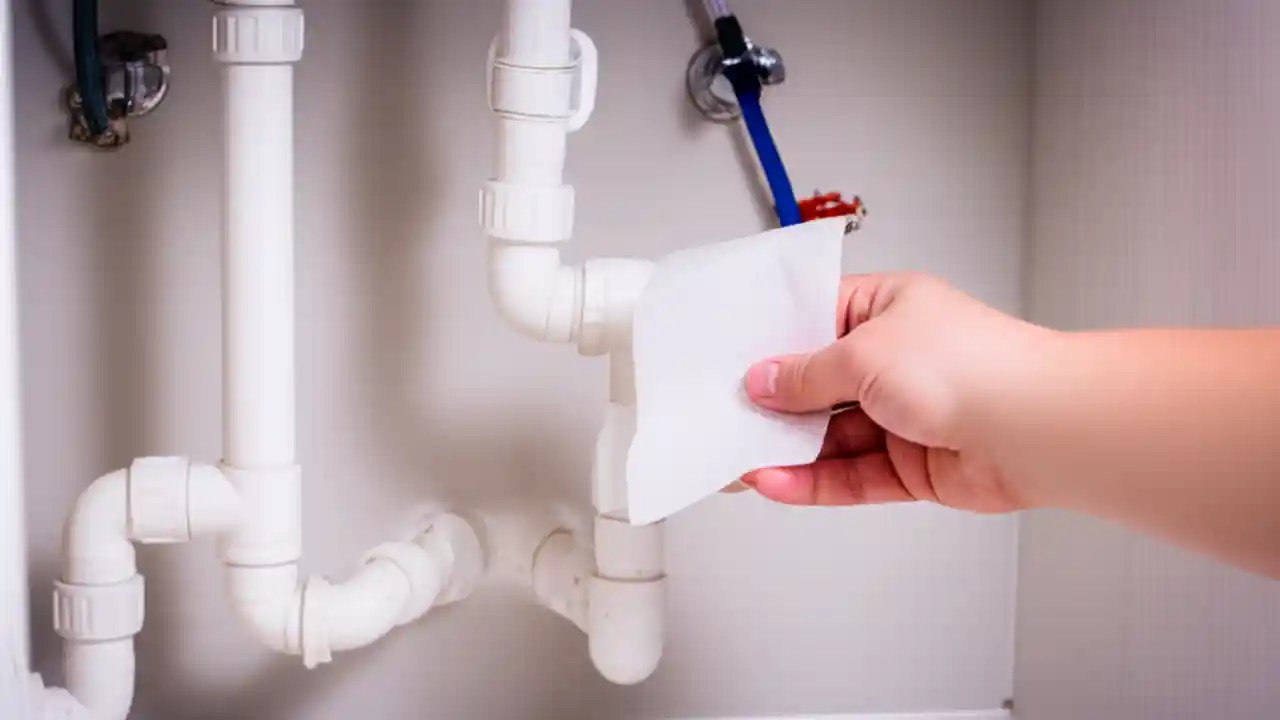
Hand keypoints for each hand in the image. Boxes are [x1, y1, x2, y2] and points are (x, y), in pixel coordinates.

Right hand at [740, 272, 1047, 512]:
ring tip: (741, 461)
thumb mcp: (863, 353)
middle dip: (775, 405)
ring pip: (831, 437)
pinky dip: (814, 481)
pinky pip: (852, 475)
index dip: (775, 340)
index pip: (818, 318)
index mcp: (890, 307)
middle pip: (820, 384)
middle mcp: (898, 358)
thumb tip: (763, 380)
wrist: (1038, 428)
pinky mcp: (913, 465)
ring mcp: (906, 413)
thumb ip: (806, 374)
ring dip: (788, 451)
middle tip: (727, 418)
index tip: (734, 360)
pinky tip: (777, 482)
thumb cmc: (971, 366)